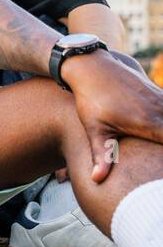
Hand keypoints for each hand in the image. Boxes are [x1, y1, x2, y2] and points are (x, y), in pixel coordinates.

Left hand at [65, 50, 162, 181]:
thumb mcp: (94, 128)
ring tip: (159, 141)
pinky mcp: (158, 91)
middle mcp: (159, 111)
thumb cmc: (90, 99)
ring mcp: (160, 99)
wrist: (91, 66)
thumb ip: (102, 155)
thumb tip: (96, 180)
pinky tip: (160, 123)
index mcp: (148, 124)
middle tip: (161, 171)